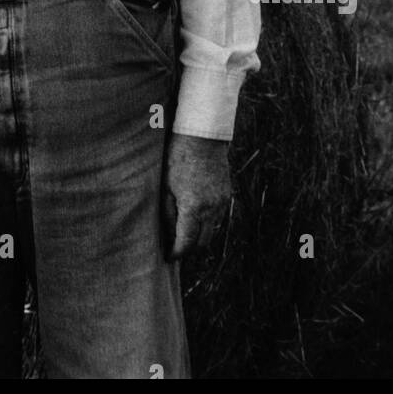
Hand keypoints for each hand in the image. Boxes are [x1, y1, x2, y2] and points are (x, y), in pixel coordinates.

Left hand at [162, 134, 230, 260]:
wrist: (202, 136)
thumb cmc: (177, 158)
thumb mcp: (165, 186)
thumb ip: (168, 214)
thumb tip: (167, 236)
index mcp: (193, 208)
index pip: (187, 243)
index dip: (177, 253)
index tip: (168, 257)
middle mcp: (212, 209)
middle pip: (202, 243)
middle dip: (189, 249)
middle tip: (175, 248)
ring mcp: (222, 203)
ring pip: (212, 231)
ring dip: (199, 237)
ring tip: (184, 233)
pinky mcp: (227, 195)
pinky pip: (218, 218)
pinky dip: (208, 223)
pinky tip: (196, 217)